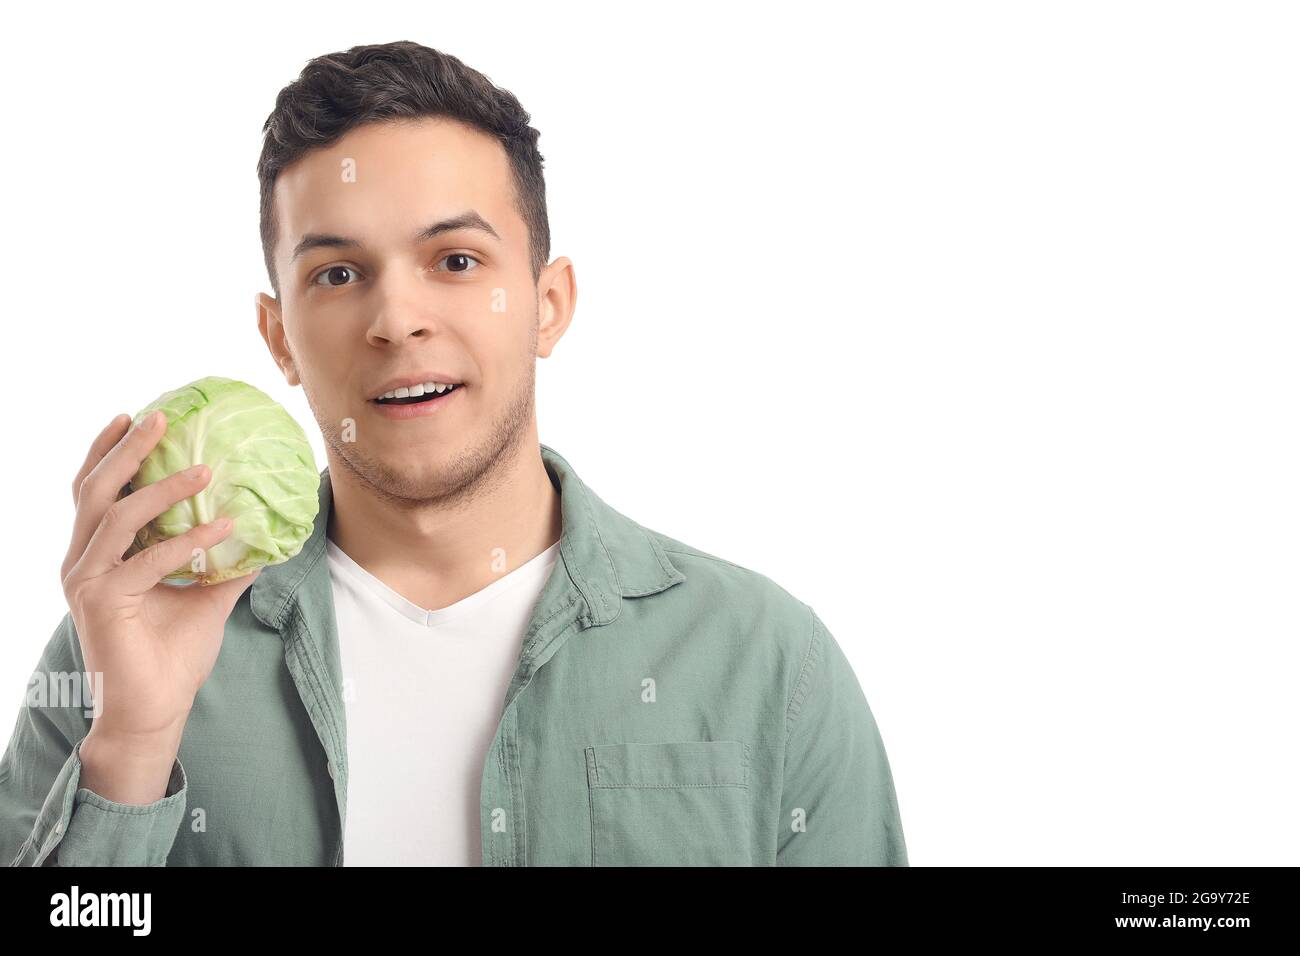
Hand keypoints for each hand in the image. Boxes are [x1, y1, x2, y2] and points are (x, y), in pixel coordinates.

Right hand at [60, 411, 259, 748]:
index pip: (92, 492)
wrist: (154, 710)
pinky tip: (224, 526)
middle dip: (126, 450)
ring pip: (118, 517)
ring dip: (163, 489)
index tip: (132, 415)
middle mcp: (82, 563)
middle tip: (159, 417)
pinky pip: (147, 560)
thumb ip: (225, 562)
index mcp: (95, 556)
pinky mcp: (101, 603)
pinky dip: (187, 540)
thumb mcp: (205, 597)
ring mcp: (86, 582)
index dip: (107, 452)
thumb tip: (261, 531)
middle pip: (95, 491)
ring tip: (205, 469)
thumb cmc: (172, 657)